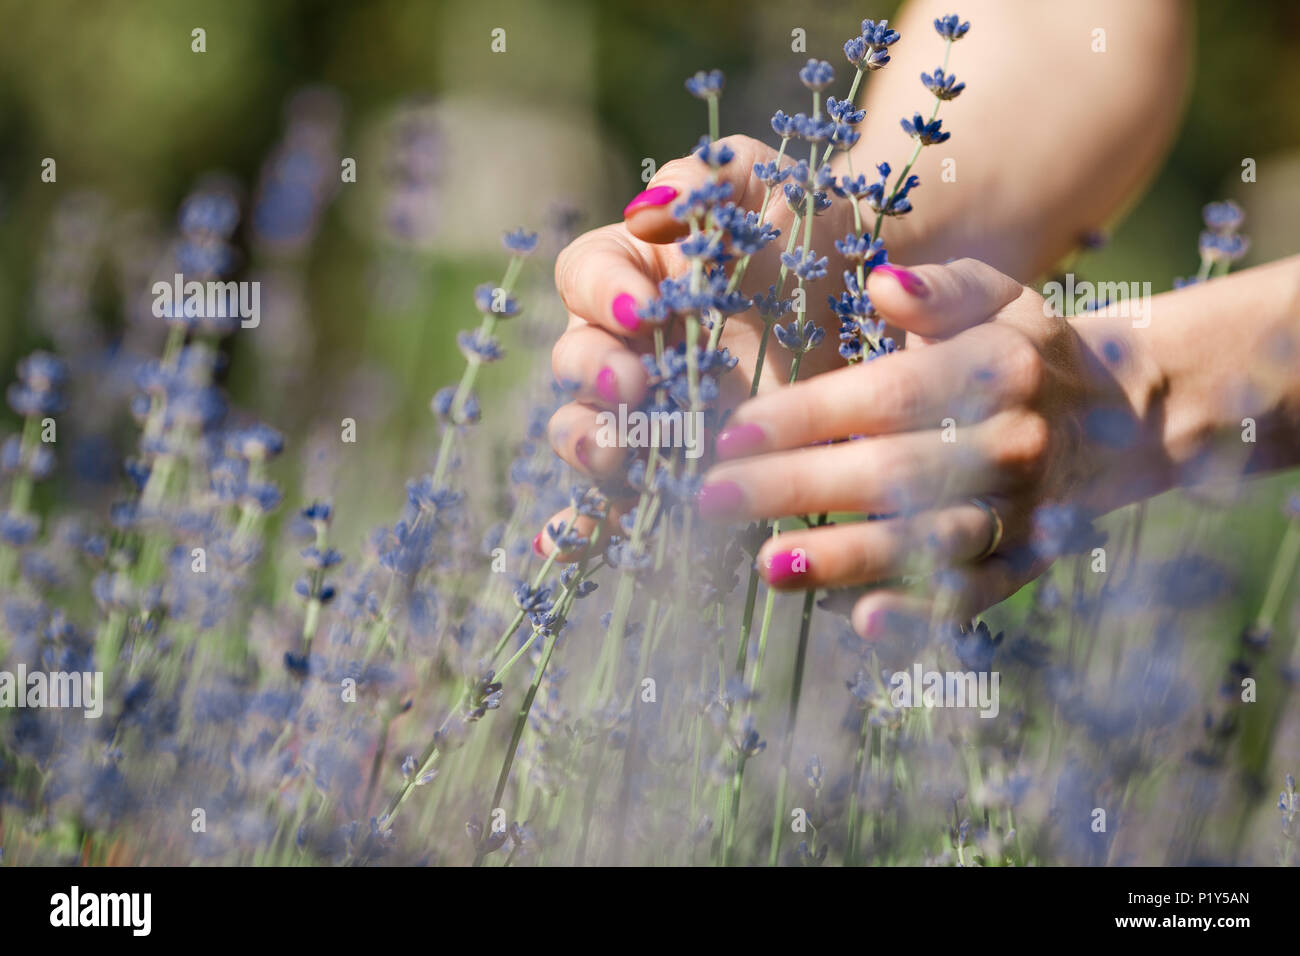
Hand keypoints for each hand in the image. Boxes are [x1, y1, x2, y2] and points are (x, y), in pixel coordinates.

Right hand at [537, 134, 854, 555]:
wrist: (863, 302)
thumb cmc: (807, 227)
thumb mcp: (765, 182)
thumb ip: (707, 181)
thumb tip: (649, 214)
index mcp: (632, 269)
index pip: (587, 276)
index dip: (603, 295)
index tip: (643, 312)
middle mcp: (626, 341)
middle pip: (575, 361)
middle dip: (593, 377)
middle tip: (633, 389)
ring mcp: (647, 407)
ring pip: (586, 428)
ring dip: (589, 444)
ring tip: (617, 457)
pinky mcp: (672, 461)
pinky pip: (616, 496)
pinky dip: (586, 522)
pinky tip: (568, 547)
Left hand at [698, 257, 1165, 636]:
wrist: (1121, 415)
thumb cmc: (1027, 348)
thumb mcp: (1000, 295)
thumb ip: (942, 289)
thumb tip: (882, 287)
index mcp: (998, 367)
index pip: (886, 396)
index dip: (806, 416)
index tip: (732, 433)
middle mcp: (1014, 443)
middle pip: (892, 473)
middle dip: (795, 488)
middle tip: (715, 499)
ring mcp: (1025, 511)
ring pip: (926, 542)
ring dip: (845, 558)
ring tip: (769, 565)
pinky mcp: (1031, 562)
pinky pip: (977, 596)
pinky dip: (922, 614)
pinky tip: (862, 620)